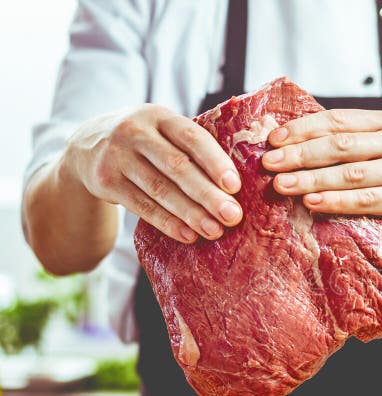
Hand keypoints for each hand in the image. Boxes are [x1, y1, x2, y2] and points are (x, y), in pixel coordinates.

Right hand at [63, 104, 242, 242]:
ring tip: (215, 230)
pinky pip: (142, 207)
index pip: (192, 137)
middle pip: (177, 166)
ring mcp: (117, 157)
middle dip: (207, 194)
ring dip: (190, 214)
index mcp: (159, 116)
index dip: (215, 162)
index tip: (235, 186)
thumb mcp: (163, 130)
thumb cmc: (146, 141)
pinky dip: (167, 223)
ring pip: (160, 190)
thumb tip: (237, 184)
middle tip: (233, 216)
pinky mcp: (106, 182)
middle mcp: (135, 132)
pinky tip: (188, 235)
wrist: (88, 145)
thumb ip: (192, 147)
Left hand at [262, 109, 381, 230]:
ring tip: (282, 185)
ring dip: (312, 179)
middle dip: (300, 153)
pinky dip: (337, 201)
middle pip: (340, 145)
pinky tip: (313, 203)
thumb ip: (356, 139)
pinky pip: (366, 200)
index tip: (274, 138)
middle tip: (270, 163)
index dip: (303, 128)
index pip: (338, 120)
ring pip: (349, 174)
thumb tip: (299, 141)